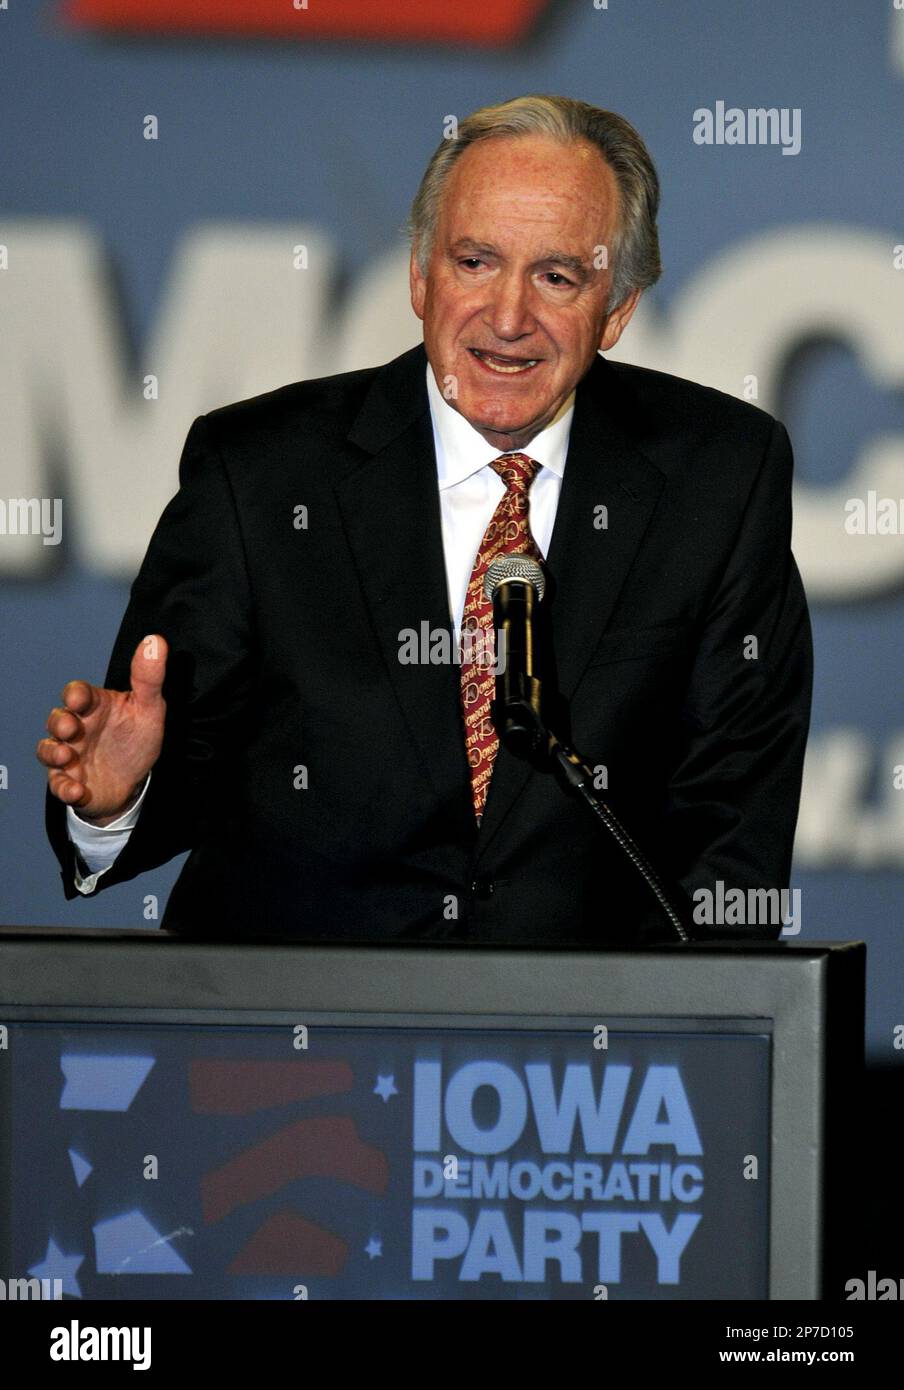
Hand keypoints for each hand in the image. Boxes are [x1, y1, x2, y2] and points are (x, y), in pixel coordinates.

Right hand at [38, 634, 167, 825]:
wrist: (134, 782)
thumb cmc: (137, 740)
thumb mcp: (150, 708)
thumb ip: (149, 677)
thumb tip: (156, 641)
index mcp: (95, 707)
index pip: (78, 693)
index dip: (75, 694)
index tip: (79, 698)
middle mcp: (78, 728)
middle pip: (57, 719)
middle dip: (60, 722)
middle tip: (72, 728)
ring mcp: (70, 755)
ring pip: (48, 749)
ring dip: (53, 752)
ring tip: (67, 756)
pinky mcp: (69, 781)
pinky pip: (58, 784)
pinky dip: (64, 787)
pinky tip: (77, 790)